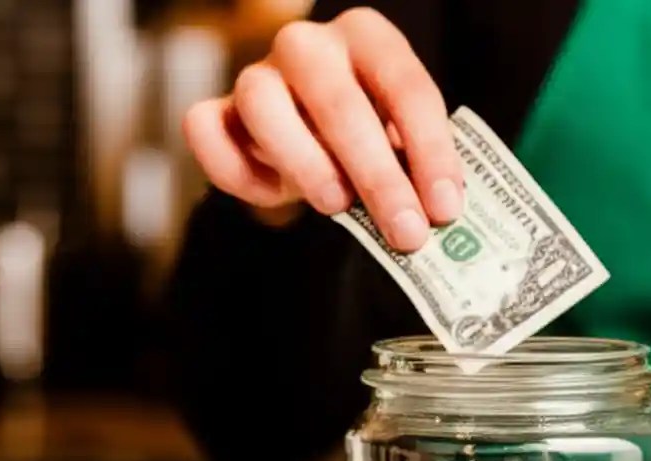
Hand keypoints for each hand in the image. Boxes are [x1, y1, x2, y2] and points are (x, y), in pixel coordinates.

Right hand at [183, 7, 462, 251]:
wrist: (316, 142)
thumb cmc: (372, 141)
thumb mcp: (404, 146)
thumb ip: (419, 171)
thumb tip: (439, 217)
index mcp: (370, 39)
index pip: (405, 87)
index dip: (430, 150)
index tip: (445, 207)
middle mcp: (309, 46)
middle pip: (338, 100)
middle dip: (378, 175)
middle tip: (406, 232)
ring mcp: (257, 74)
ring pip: (261, 102)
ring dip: (303, 162)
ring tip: (337, 206)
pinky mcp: (217, 110)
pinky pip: (205, 129)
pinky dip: (234, 170)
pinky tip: (274, 197)